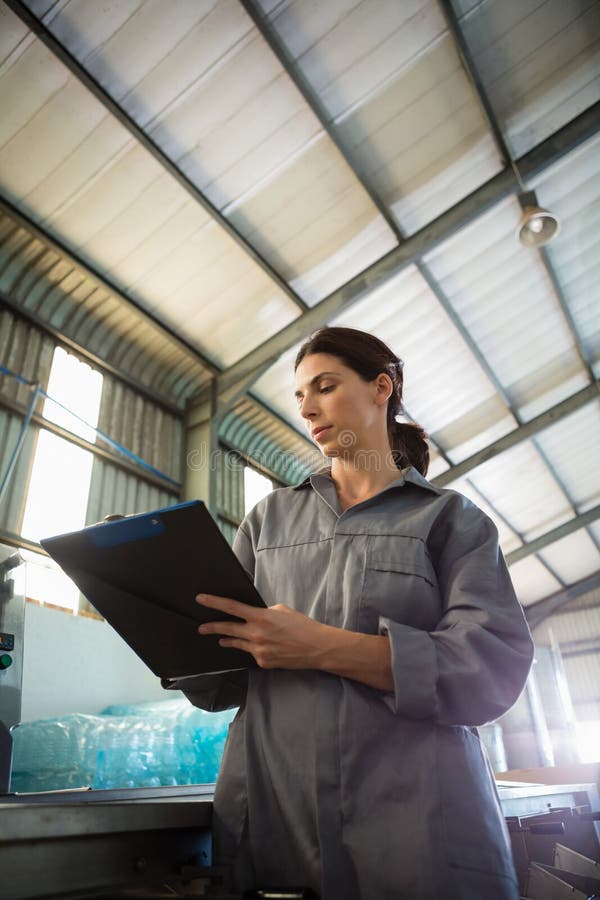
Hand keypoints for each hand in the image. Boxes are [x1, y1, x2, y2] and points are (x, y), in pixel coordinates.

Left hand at [196, 594, 328, 669]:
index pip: (231, 607)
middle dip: (212, 627)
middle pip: (227, 628)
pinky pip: (252, 653)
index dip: (214, 602)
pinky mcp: (263, 662)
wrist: (316, 647)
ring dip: (228, 640)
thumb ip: (264, 612)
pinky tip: (262, 647)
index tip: (201, 599)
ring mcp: (258, 650)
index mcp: (261, 617)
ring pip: (237, 643)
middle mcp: (256, 634)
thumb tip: (253, 616)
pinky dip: (254, 649)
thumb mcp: (281, 610)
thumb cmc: (301, 626)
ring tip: (220, 639)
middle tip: (201, 627)